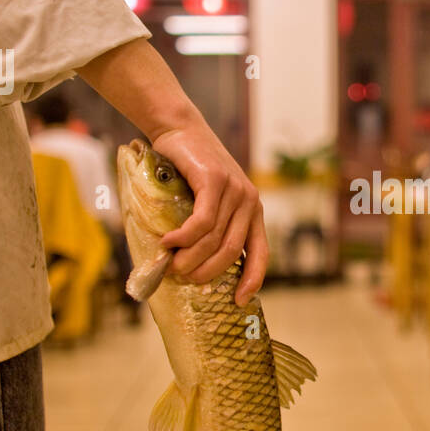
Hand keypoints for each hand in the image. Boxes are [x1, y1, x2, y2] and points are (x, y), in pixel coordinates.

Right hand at [153, 121, 267, 304]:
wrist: (181, 129)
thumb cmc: (190, 170)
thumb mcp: (208, 201)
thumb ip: (210, 227)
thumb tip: (193, 267)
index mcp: (253, 211)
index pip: (261, 253)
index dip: (252, 280)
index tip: (238, 301)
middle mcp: (249, 202)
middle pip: (231, 251)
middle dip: (207, 272)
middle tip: (184, 279)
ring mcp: (234, 190)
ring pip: (214, 238)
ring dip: (190, 258)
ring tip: (171, 265)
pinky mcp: (214, 180)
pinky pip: (202, 222)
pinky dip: (184, 238)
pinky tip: (168, 243)